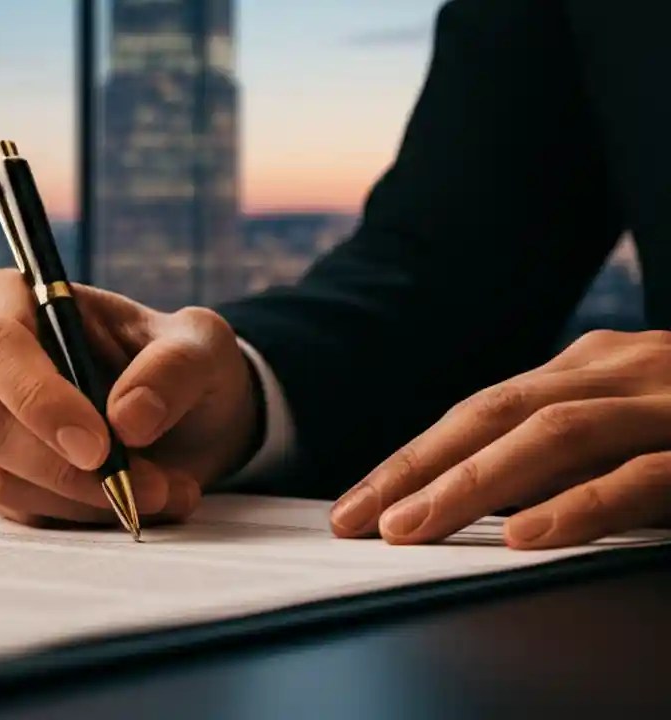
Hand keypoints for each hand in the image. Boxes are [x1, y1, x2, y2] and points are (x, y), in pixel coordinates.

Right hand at [0, 269, 259, 527]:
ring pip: (2, 478)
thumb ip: (174, 369)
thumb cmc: (179, 363)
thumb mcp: (202, 348)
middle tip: (149, 485)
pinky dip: (85, 516)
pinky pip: (21, 511)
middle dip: (68, 468)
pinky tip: (135, 501)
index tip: (98, 446)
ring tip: (163, 491)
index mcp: (11, 299)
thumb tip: (128, 419)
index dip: (37, 398)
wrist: (184, 419)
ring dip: (88, 498)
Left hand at [330, 330, 670, 547]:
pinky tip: (523, 536)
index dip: (412, 460)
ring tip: (410, 529)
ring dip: (472, 485)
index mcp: (589, 369)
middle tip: (354, 520)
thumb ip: (554, 457)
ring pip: (552, 435)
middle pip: (496, 414)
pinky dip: (577, 505)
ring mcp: (665, 404)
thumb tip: (463, 502)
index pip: (481, 411)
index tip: (353, 508)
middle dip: (416, 470)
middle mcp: (619, 372)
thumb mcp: (626, 430)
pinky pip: (639, 476)